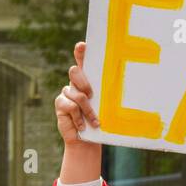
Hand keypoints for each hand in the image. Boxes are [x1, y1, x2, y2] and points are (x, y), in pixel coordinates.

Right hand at [55, 41, 102, 183]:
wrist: (87, 139)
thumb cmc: (100, 120)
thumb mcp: (106, 105)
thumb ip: (108, 94)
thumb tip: (126, 85)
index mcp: (87, 79)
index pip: (83, 61)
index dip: (81, 52)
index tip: (83, 45)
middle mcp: (75, 83)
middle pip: (75, 71)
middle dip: (84, 82)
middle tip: (92, 95)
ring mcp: (66, 92)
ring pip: (77, 94)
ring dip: (88, 110)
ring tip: (95, 121)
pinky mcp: (60, 104)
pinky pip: (70, 106)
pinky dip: (79, 118)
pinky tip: (82, 126)